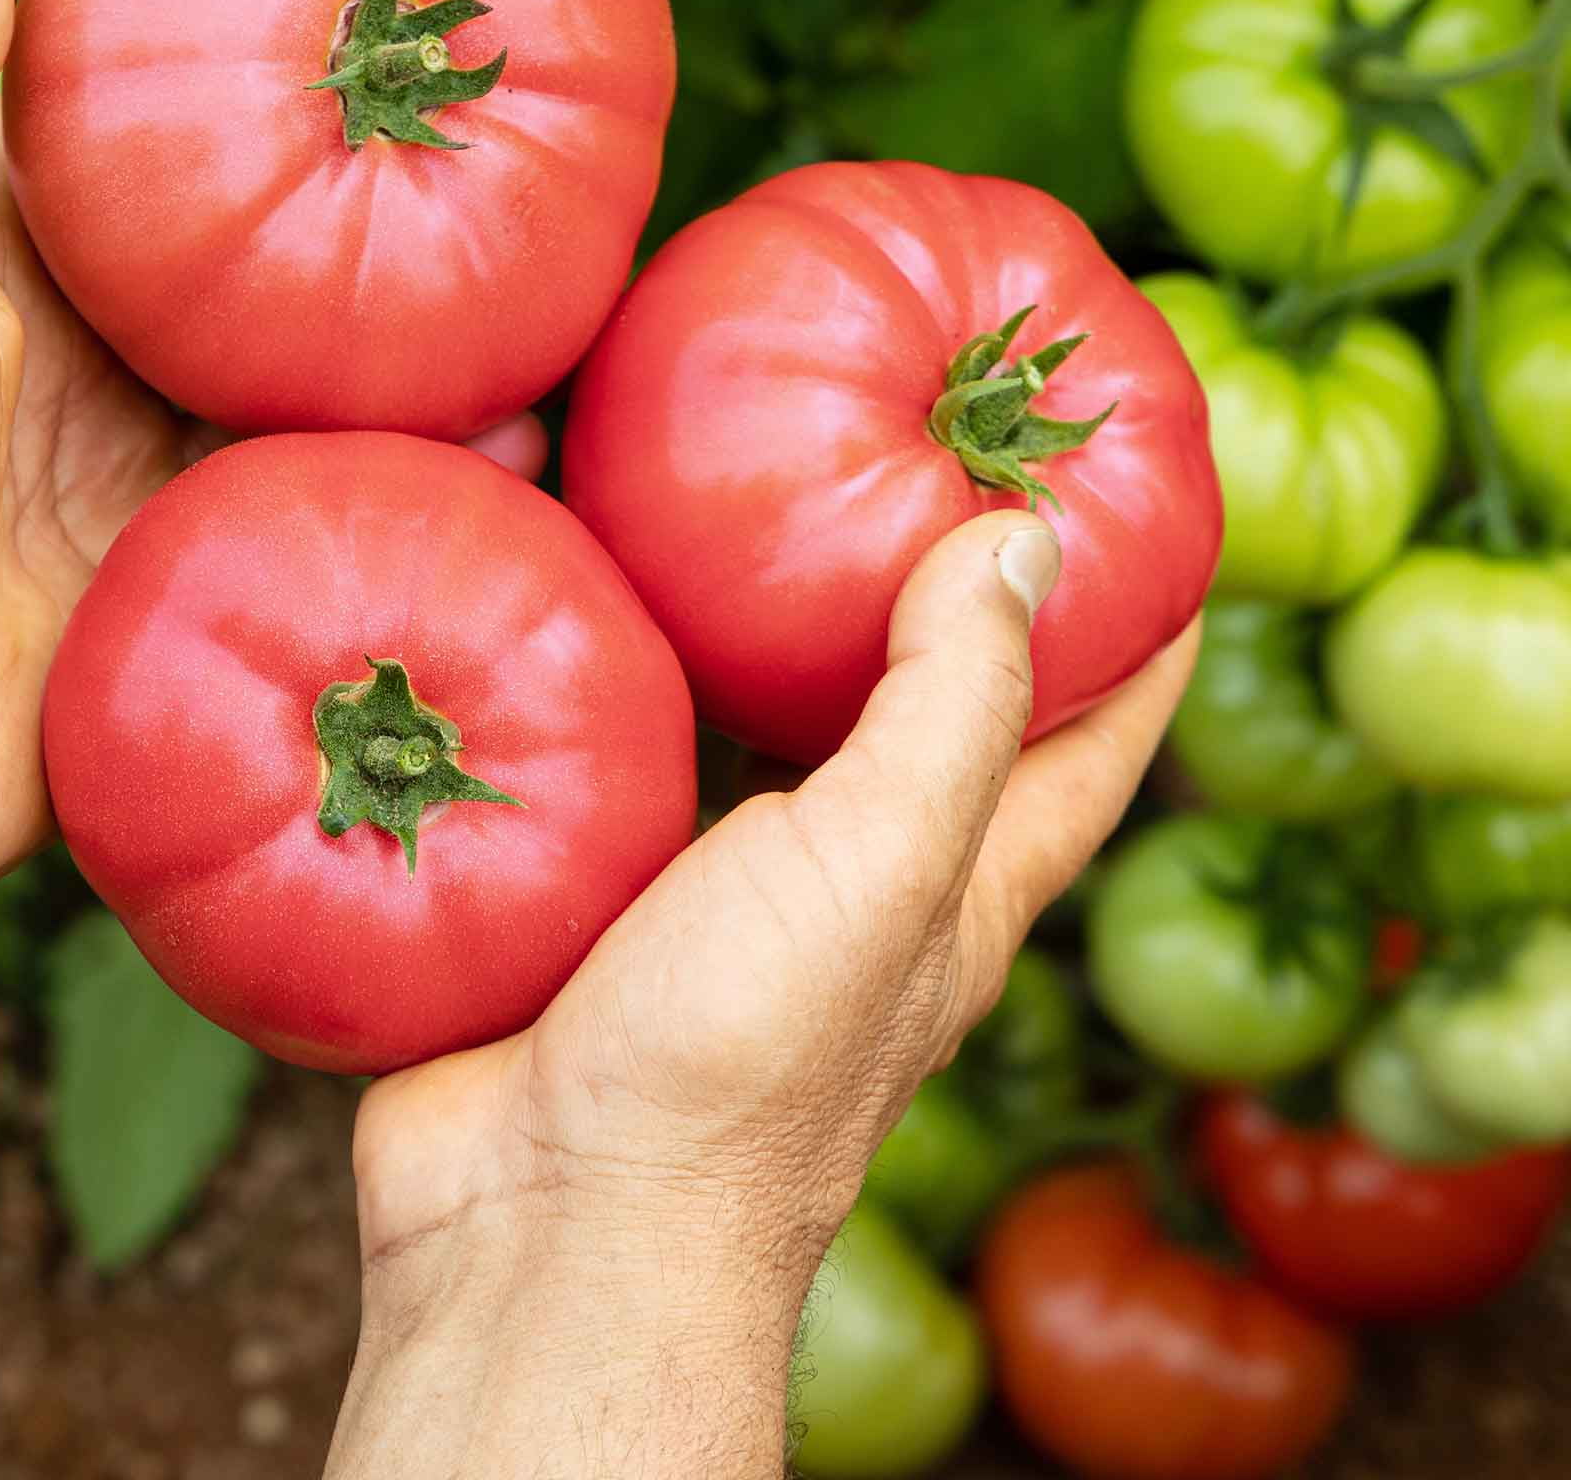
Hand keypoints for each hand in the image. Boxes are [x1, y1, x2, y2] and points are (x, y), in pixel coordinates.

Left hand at [0, 0, 554, 1210]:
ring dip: (438, 362)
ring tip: (560, 316)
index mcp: (42, 264)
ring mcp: (171, 470)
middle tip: (525, 164)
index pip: (178, 146)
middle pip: (286, 270)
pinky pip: (336, 515)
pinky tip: (523, 459)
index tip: (382, 8)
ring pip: (332, 394)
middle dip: (398, 223)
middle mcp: (121, 356)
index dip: (270, 78)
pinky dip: (426, 488)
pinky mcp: (212, 573)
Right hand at [330, 515, 1198, 1478]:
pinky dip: (626, 693)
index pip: (1090, 748)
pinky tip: (587, 626)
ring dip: (768, 643)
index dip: (1142, 645)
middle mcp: (855, 892)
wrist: (542, 1219)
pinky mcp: (605, 904)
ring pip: (768, 739)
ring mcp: (725, 902)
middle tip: (929, 484)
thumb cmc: (741, 1062)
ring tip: (741, 525)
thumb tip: (1029, 542)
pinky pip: (628, 769)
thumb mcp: (884, 865)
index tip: (1160, 535)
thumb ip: (953, 707)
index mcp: (955, 889)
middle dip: (944, 614)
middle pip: (930, 727)